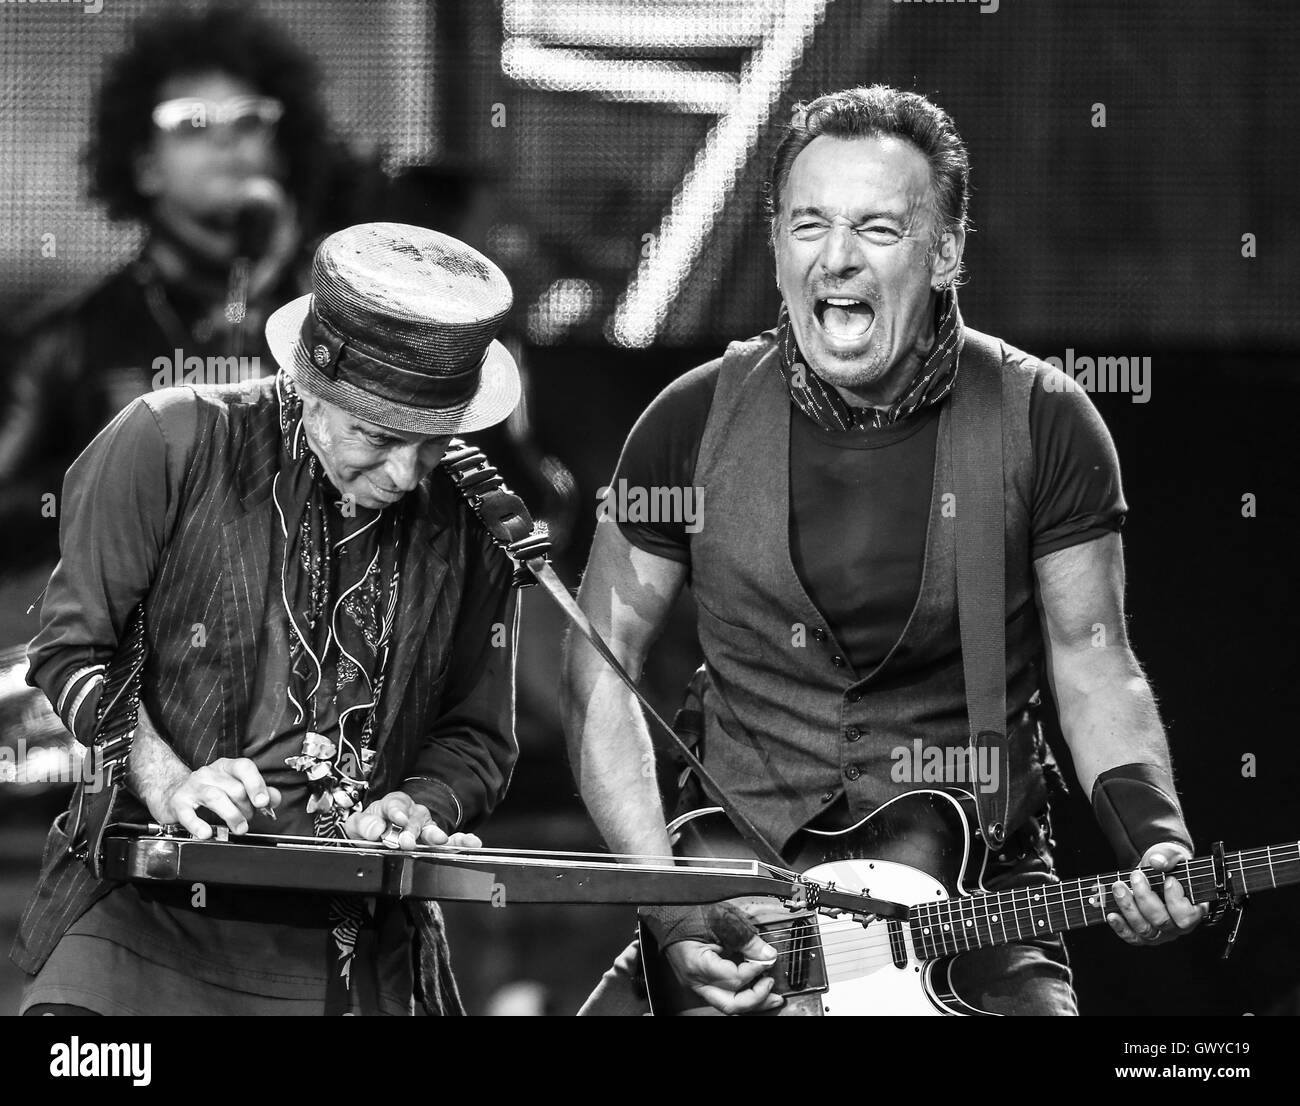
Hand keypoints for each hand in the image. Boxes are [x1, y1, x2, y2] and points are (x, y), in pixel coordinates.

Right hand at [155, 756, 280, 838]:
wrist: (171, 793)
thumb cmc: (209, 791)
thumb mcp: (234, 786)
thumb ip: (257, 792)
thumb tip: (274, 798)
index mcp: (226, 767)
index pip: (244, 767)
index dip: (256, 784)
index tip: (263, 802)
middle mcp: (208, 773)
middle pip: (234, 788)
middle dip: (246, 808)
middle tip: (248, 820)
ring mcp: (192, 786)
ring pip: (215, 797)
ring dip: (231, 815)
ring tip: (239, 828)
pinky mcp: (178, 802)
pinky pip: (188, 814)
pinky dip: (198, 824)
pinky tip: (207, 833)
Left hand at [343, 791, 481, 849]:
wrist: (377, 836)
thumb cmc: (371, 827)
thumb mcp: (357, 825)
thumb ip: (363, 824)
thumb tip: (375, 830)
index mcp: (393, 804)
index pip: (396, 802)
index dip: (397, 810)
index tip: (397, 818)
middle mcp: (412, 813)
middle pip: (415, 817)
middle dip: (412, 829)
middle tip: (407, 842)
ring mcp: (425, 826)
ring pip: (432, 828)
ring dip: (435, 835)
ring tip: (441, 841)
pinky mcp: (433, 841)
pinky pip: (449, 841)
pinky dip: (460, 842)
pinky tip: (471, 842)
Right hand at [663, 902, 782, 1014]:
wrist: (667, 913)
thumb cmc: (689, 913)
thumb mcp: (721, 921)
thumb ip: (746, 939)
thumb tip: (767, 954)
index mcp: (698, 964)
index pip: (733, 979)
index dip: (754, 970)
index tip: (767, 959)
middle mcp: (696, 981)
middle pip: (730, 1004)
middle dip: (756, 999)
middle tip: (771, 983)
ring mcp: (696, 984)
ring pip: (727, 1005)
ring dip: (752, 1002)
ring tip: (772, 996)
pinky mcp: (700, 982)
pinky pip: (723, 996)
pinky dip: (741, 994)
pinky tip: (755, 989)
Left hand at [1106, 842, 1208, 946]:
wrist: (1156, 870)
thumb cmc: (1168, 866)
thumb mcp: (1171, 854)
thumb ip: (1168, 856)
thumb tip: (1157, 862)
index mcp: (1193, 910)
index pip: (1187, 916)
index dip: (1175, 900)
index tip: (1169, 880)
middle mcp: (1177, 926)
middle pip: (1161, 921)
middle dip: (1144, 898)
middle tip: (1136, 876)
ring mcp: (1160, 933)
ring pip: (1144, 929)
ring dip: (1128, 907)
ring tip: (1118, 887)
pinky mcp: (1143, 935)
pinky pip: (1132, 937)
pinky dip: (1120, 927)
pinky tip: (1111, 914)